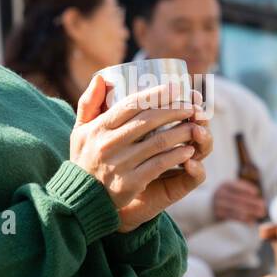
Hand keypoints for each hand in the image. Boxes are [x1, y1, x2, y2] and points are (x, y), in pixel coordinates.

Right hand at [70, 77, 212, 232]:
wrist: (82, 198)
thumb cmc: (85, 159)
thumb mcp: (80, 130)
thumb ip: (89, 103)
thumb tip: (101, 77)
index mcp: (99, 128)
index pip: (132, 104)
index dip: (156, 94)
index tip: (176, 87)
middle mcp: (108, 144)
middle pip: (149, 120)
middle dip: (175, 110)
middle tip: (192, 107)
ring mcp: (120, 164)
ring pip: (158, 142)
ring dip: (181, 132)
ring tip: (196, 127)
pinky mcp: (130, 183)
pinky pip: (159, 165)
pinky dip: (176, 156)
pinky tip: (189, 151)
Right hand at [212, 180, 266, 222]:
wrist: (207, 206)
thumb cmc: (226, 197)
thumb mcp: (231, 191)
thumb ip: (243, 193)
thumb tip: (259, 200)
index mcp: (225, 185)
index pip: (236, 186)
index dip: (246, 188)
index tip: (256, 192)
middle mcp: (221, 194)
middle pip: (238, 198)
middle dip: (252, 202)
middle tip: (263, 206)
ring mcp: (218, 204)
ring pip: (236, 208)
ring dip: (250, 212)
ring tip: (261, 214)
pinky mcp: (219, 214)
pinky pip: (233, 217)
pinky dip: (243, 220)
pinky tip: (251, 222)